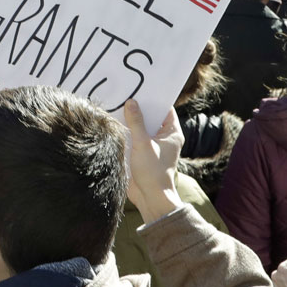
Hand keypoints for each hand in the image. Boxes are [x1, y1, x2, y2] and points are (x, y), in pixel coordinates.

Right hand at [121, 101, 184, 224]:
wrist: (150, 197)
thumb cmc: (153, 171)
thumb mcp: (143, 143)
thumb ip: (136, 122)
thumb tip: (131, 103)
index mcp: (172, 133)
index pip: (165, 110)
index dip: (154, 99)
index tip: (142, 88)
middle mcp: (164, 138)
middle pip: (152, 117)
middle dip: (139, 108)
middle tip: (126, 93)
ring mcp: (153, 146)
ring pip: (142, 128)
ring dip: (132, 120)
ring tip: (118, 105)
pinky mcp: (142, 154)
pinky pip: (135, 138)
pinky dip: (127, 131)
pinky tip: (115, 123)